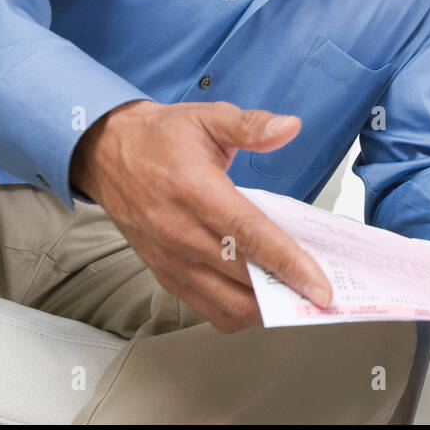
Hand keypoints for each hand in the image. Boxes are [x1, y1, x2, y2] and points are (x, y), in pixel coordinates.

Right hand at [70, 99, 333, 332]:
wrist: (107, 153)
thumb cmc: (160, 138)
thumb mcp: (207, 117)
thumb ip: (251, 125)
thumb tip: (288, 127)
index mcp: (194, 190)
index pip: (248, 235)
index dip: (288, 263)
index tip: (318, 285)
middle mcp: (179, 232)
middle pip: (243, 275)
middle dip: (288, 290)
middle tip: (323, 294)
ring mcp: (170, 259)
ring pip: (227, 303)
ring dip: (266, 307)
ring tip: (298, 297)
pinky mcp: (165, 275)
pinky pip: (208, 309)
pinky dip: (240, 312)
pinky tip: (263, 298)